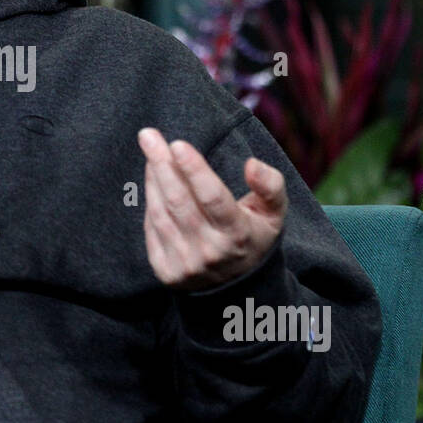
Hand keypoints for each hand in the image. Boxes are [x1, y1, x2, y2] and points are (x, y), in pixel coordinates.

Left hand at [137, 127, 286, 290]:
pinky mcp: (166, 271)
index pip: (212, 198)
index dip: (194, 170)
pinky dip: (151, 200)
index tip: (177, 143)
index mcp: (238, 235)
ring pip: (161, 213)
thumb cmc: (253, 236)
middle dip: (162, 165)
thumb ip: (270, 186)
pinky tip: (152, 177)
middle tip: (148, 135)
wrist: (236, 287)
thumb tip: (252, 164)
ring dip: (153, 178)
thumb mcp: (274, 214)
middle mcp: (210, 252)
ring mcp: (185, 264)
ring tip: (151, 149)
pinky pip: (152, 228)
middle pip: (179, 202)